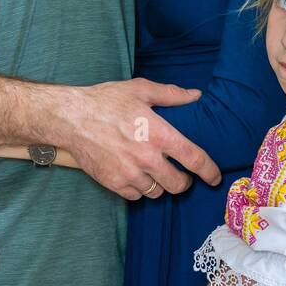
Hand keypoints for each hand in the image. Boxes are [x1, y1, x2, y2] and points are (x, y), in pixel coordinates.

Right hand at [57, 80, 222, 200]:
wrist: (71, 118)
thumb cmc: (105, 101)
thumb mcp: (140, 89)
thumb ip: (171, 94)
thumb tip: (195, 95)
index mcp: (159, 134)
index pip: (194, 158)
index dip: (209, 171)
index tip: (214, 177)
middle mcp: (147, 158)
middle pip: (178, 184)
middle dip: (183, 181)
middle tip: (179, 173)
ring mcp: (130, 173)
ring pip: (157, 192)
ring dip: (160, 184)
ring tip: (153, 170)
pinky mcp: (114, 183)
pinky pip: (136, 196)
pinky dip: (139, 188)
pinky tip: (134, 174)